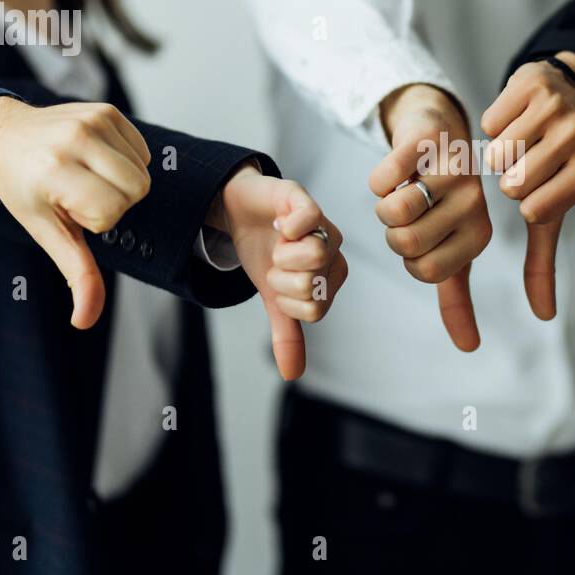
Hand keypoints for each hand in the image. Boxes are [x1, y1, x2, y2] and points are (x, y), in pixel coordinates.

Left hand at [0, 97, 150, 329]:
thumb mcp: (46, 233)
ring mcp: (91, 120)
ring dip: (121, 181)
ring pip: (143, 170)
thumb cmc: (24, 189)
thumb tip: (86, 320)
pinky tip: (96, 159)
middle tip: (81, 195)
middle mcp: (74, 140)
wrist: (3, 137)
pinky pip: (142, 148)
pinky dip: (127, 160)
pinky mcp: (105, 110)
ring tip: (87, 176)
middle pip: (137, 189)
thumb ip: (76, 273)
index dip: (96, 219)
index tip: (69, 209)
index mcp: (55, 172)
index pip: (111, 210)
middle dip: (115, 200)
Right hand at [211, 165, 346, 380]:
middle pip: (313, 284)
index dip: (286, 301)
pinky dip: (288, 228)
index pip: (314, 310)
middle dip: (280, 278)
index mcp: (331, 276)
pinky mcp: (303, 199)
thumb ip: (286, 333)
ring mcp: (321, 223)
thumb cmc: (264, 253)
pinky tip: (278, 225)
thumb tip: (292, 375)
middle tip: (275, 260)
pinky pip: (309, 218)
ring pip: (316, 254)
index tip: (276, 283)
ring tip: (277, 242)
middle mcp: (333, 250)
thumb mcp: (273, 299)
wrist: (241, 212)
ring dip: (282, 255)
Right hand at [369, 84, 490, 351]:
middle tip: (409, 210)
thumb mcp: (452, 247)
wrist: (438, 131)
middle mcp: (473, 203)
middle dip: (393, 232)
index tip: (420, 233)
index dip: (409, 257)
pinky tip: (396, 169)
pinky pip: (382, 179)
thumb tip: (469, 347)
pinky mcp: (427, 141)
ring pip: (392, 213)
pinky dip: (377, 179)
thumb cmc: (442, 197)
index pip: (425, 271)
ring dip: (383, 204)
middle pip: (405, 244)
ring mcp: (452, 169)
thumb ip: (457, 298)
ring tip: (402, 191)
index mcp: (479, 233)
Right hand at [480, 52, 574, 319]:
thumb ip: (542, 262)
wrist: (559, 94)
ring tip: (519, 141)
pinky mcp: (533, 83)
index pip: (533, 208)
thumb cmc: (550, 164)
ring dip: (498, 151)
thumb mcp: (549, 210)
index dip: (522, 201)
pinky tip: (512, 118)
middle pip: (513, 182)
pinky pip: (489, 121)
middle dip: (508, 177)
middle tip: (525, 161)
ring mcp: (558, 107)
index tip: (535, 185)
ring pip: (498, 151)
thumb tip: (544, 317)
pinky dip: (491, 124)